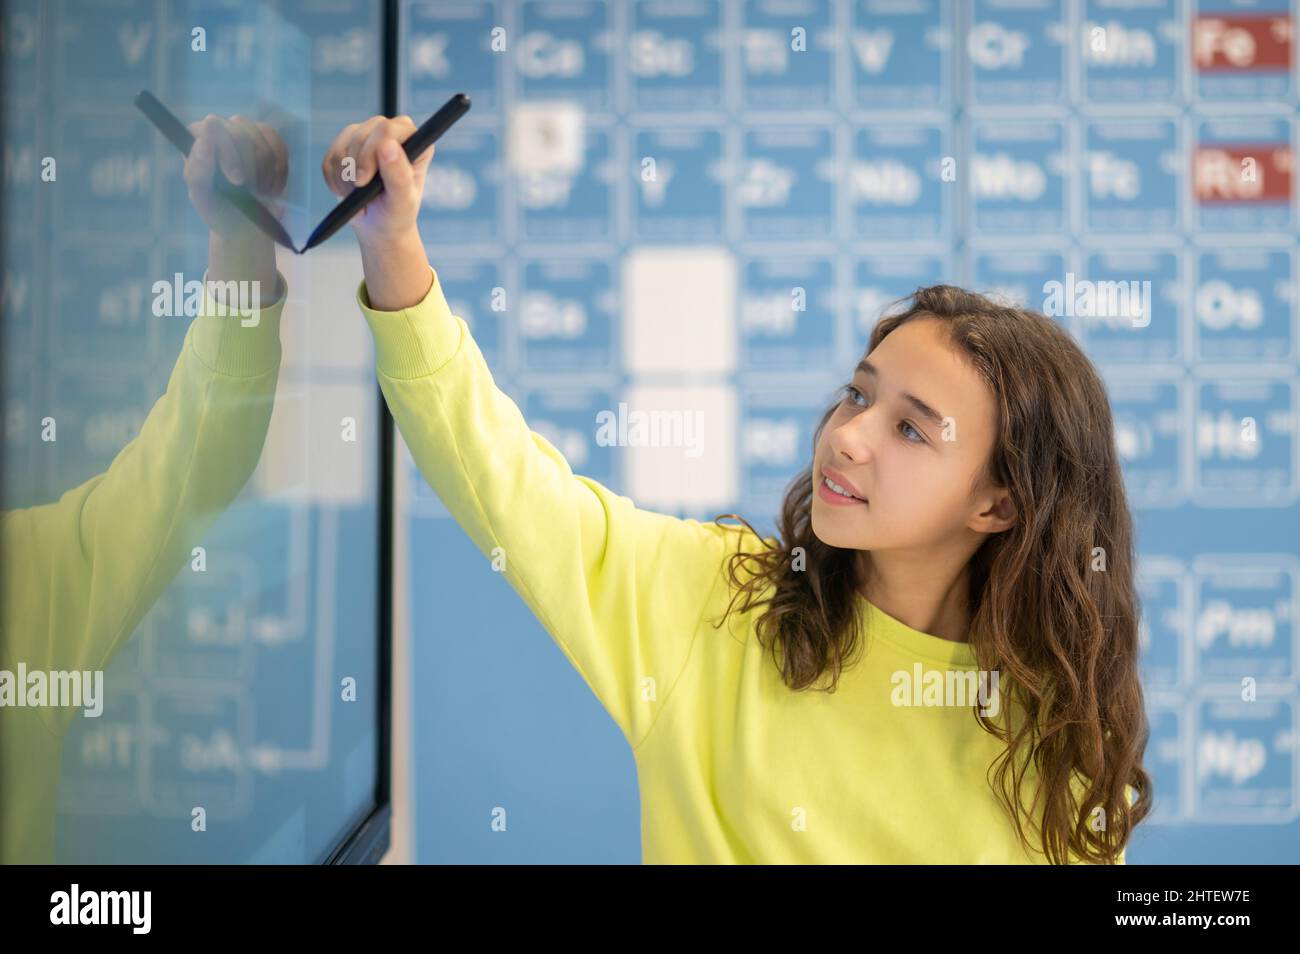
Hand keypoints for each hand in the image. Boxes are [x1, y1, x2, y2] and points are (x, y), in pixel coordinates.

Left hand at [184, 114, 288, 241]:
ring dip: (264, 169)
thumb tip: (204, 140)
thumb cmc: (221, 212)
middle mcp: (220, 131)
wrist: (248, 225)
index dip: (227, 152)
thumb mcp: (203, 199)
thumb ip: (198, 170)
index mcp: (197, 141)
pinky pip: (276, 142)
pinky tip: (272, 185)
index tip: (237, 181)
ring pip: (259, 137)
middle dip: (249, 167)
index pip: (210, 128)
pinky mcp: (267, 139)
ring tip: (259, 191)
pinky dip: (279, 168)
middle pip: (239, 131)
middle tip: (250, 192)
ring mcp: (244, 131)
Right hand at [320, 115, 432, 246]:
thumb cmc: (397, 213)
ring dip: (345, 176)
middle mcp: (391, 133)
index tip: (364, 180)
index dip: (370, 152)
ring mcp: (367, 135)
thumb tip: (388, 145)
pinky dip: (334, 179)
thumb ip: (399, 174)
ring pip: (343, 145)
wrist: (379, 225)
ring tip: (358, 194)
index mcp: (414, 141)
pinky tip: (348, 191)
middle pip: (362, 134)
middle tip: (359, 189)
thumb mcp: (402, 201)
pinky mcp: (346, 144)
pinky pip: (330, 157)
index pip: (387, 130)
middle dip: (356, 166)